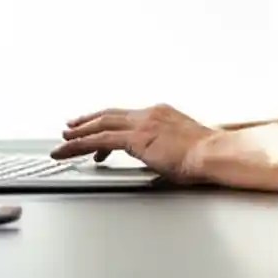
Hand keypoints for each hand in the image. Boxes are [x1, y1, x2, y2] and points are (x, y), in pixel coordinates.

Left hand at [51, 104, 216, 182]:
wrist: (213, 153)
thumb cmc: (206, 155)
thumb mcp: (183, 149)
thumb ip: (168, 152)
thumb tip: (164, 163)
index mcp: (161, 114)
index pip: (127, 116)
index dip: (108, 121)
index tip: (97, 126)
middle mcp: (149, 114)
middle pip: (109, 114)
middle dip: (88, 121)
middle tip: (71, 126)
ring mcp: (141, 124)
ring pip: (100, 124)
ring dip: (79, 132)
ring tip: (63, 140)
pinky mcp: (135, 138)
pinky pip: (99, 139)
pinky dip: (79, 144)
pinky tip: (68, 149)